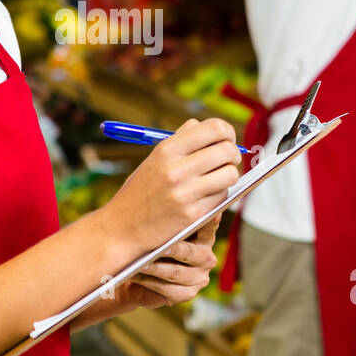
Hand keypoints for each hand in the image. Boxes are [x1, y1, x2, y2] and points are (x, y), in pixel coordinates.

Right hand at [100, 118, 240, 255]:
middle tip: (227, 160)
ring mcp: (185, 193)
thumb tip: (210, 128)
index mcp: (167, 149)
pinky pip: (222, 198)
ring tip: (217, 178)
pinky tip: (206, 196)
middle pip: (227, 150)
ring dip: (229, 176)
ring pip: (230, 174)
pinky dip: (219, 195)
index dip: (227, 132)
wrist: (121, 227)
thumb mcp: (154, 159)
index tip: (227, 139)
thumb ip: (181, 140)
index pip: (214, 128)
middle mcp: (176, 169)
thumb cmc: (140, 191)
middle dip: (233, 154)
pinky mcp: (193, 215)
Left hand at [120, 211, 221, 308]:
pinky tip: (137, 275)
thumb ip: (168, 223)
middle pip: (190, 253)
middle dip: (172, 250)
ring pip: (175, 272)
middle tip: (160, 247)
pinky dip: (149, 281)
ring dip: (155, 267)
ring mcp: (199, 278)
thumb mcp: (161, 231)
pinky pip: (166, 288)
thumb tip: (160, 208)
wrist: (138, 274)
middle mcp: (206, 258)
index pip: (209, 227)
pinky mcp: (187, 294)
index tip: (213, 213)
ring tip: (140, 263)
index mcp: (204, 238)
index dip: (211, 220)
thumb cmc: (151, 245)